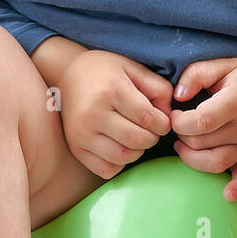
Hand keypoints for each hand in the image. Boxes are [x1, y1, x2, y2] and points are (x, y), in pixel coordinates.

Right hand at [58, 50, 173, 179]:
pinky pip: (106, 169)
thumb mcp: (134, 68)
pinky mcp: (76, 148)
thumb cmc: (106, 71)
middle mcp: (93, 113)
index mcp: (111, 91)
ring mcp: (82, 133)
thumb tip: (169, 116)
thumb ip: (158, 88)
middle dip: (152, 138)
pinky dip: (119, 163)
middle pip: (137, 140)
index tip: (161, 120)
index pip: (148, 118)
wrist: (67, 75)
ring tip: (135, 137)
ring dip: (137, 152)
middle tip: (150, 130)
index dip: (163, 124)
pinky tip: (119, 146)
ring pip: (123, 157)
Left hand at [171, 55, 236, 200]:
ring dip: (192, 158)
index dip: (178, 122)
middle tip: (178, 124)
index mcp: (235, 102)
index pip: (200, 122)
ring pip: (215, 163)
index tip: (174, 113)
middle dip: (180, 136)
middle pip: (200, 144)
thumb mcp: (221, 64)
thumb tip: (177, 96)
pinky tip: (228, 194)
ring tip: (183, 146)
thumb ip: (195, 75)